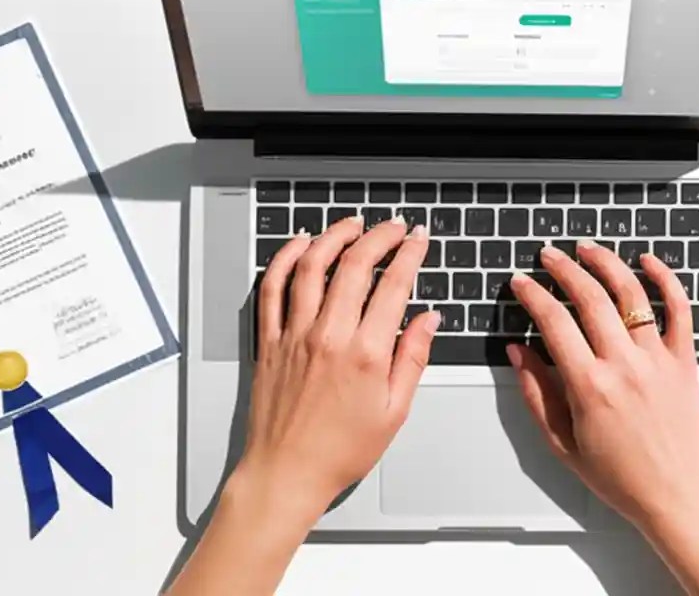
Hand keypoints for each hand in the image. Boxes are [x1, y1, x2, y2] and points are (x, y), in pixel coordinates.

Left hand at [235, 215, 439, 514]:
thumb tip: (429, 319)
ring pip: (312, 266)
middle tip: (392, 228)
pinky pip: (273, 287)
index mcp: (365, 354)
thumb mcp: (395, 411)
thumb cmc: (340, 450)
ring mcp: (294, 335)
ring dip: (334, 236)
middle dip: (378, 237)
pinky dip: (286, 258)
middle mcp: (328, 336)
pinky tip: (300, 245)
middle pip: (355, 265)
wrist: (287, 472)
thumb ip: (413, 358)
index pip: (393, 285)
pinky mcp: (269, 341)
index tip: (417, 239)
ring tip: (351, 225)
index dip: (409, 254)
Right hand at [507, 239, 698, 529]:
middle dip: (562, 269)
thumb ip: (536, 394)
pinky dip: (665, 280)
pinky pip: (679, 310)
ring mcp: (657, 360)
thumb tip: (518, 352)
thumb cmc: (620, 477)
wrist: (676, 496)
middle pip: (589, 298)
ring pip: (631, 294)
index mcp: (589, 387)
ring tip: (586, 250)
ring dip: (605, 264)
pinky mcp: (684, 362)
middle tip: (548, 257)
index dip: (532, 295)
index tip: (520, 283)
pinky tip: (648, 262)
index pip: (553, 323)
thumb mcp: (561, 444)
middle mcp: (624, 366)